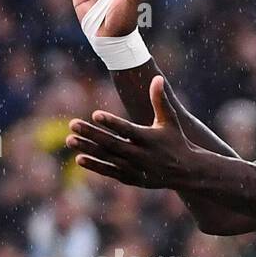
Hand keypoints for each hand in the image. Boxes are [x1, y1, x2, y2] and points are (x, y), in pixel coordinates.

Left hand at [67, 76, 202, 188]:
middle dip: (91, 134)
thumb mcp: (170, 120)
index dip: (111, 122)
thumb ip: (160, 100)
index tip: (95, 114)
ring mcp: (134, 168)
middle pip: (111, 143)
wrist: (185, 172)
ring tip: (69, 139)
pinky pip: (109, 172)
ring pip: (107, 158)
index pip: (126, 129)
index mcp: (148, 138)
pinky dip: (95, 166)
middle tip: (72, 124)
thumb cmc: (175, 141)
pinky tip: (79, 158)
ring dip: (88, 149)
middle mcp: (140, 154)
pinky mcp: (130, 178)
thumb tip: (157, 78)